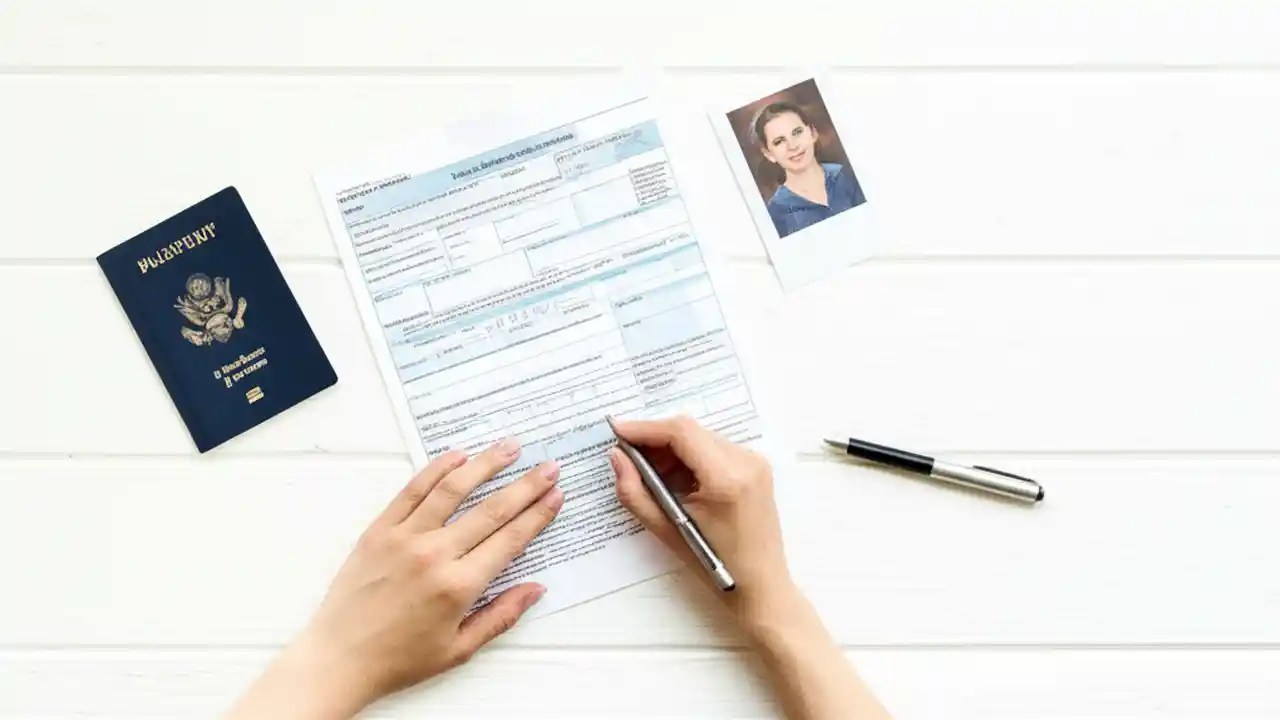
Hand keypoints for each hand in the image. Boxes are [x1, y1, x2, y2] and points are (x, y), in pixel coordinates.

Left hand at [227, 438, 563, 718]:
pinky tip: (457, 456)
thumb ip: (502, 615)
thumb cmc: (398, 659)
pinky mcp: (379, 530)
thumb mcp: (459, 649)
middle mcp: (435, 555)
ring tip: (509, 447)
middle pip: (491, 510)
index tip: (555, 496)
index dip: (537, 515)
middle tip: (548, 467)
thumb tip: (536, 589)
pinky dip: (436, 469)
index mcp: (459, 586)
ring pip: (453, 489)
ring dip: (486, 464)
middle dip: (526, 485)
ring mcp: (405, 538)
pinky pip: (412, 491)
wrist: (339, 659)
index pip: (510, 539)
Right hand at [611, 418, 893, 718]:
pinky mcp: (756, 468)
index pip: (681, 433)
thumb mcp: (667, 531)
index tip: (617, 431)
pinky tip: (675, 480)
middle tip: (628, 457)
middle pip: (690, 431)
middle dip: (656, 440)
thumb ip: (635, 492)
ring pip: (701, 437)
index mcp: (728, 478)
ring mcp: (755, 462)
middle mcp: (746, 462)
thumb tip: (617, 458)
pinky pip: (714, 449)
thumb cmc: (717, 566)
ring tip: (651, 475)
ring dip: (672, 449)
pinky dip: (690, 458)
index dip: (645, 428)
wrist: (762, 587)